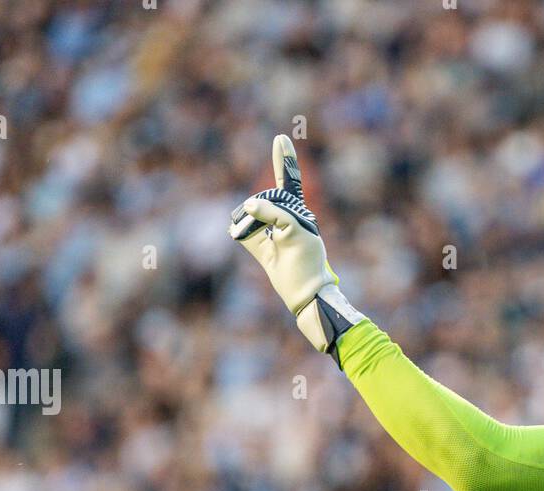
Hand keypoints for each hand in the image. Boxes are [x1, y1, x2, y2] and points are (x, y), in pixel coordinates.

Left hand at [229, 134, 363, 356]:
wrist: (307, 297)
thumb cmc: (290, 277)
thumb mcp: (266, 253)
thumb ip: (252, 235)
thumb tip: (236, 222)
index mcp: (295, 221)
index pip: (289, 185)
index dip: (285, 162)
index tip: (281, 139)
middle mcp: (302, 218)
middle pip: (272, 201)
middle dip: (258, 216)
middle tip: (270, 225)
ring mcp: (303, 224)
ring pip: (271, 210)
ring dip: (259, 221)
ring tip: (276, 251)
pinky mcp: (300, 233)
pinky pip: (276, 215)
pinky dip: (262, 211)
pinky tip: (251, 207)